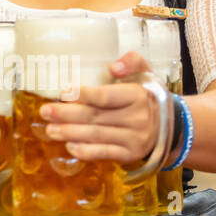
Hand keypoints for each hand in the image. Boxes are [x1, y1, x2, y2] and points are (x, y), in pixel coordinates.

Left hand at [37, 52, 158, 162]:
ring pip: (96, 135)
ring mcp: (134, 138)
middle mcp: (137, 118)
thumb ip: (132, 61)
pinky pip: (104, 153)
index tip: (62, 92)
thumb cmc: (147, 95)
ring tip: (50, 130)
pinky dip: (85, 151)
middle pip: (95, 116)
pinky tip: (69, 146)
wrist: (170, 125)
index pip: (107, 96)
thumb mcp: (146, 73)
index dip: (83, 94)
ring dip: (70, 133)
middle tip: (45, 111)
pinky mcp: (130, 154)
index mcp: (138, 95)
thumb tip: (113, 67)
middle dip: (67, 115)